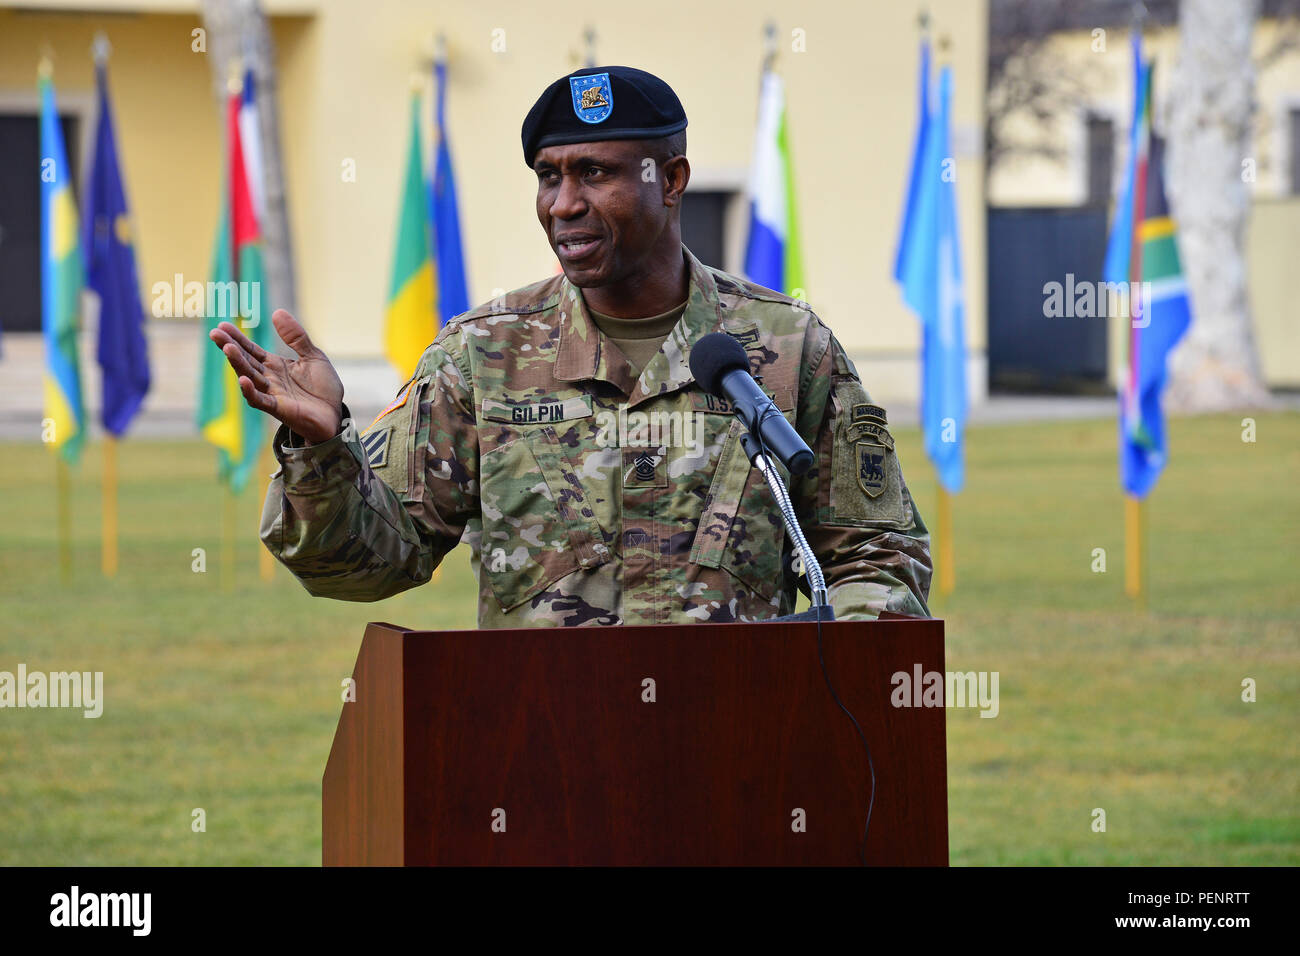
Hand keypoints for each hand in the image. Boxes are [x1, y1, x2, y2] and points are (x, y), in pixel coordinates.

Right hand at [209, 309, 344, 443]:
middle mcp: (269, 379)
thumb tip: (277, 311)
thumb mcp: (313, 356)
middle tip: (215, 333)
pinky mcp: (279, 409)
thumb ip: (296, 337)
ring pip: (250, 377)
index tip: (222, 325)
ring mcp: (272, 394)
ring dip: (238, 364)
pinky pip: (261, 401)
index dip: (238, 338)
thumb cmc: (323, 388)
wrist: (334, 414)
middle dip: (230, 347)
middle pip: (246, 361)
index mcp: (275, 365)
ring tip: (227, 348)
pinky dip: (251, 391)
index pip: (252, 350)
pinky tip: (243, 380)